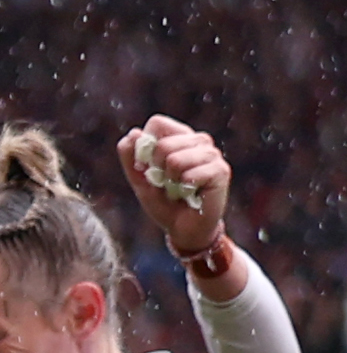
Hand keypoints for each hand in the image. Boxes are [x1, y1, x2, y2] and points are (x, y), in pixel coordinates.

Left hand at [119, 114, 233, 263]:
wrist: (183, 229)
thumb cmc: (164, 202)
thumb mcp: (140, 181)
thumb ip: (131, 158)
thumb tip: (132, 134)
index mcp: (179, 138)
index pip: (157, 123)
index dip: (145, 146)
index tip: (147, 167)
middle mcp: (199, 141)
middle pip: (163, 142)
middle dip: (156, 168)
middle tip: (166, 182)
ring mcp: (212, 154)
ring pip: (176, 158)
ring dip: (170, 180)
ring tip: (179, 188)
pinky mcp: (221, 171)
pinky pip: (191, 174)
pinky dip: (184, 188)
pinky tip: (191, 193)